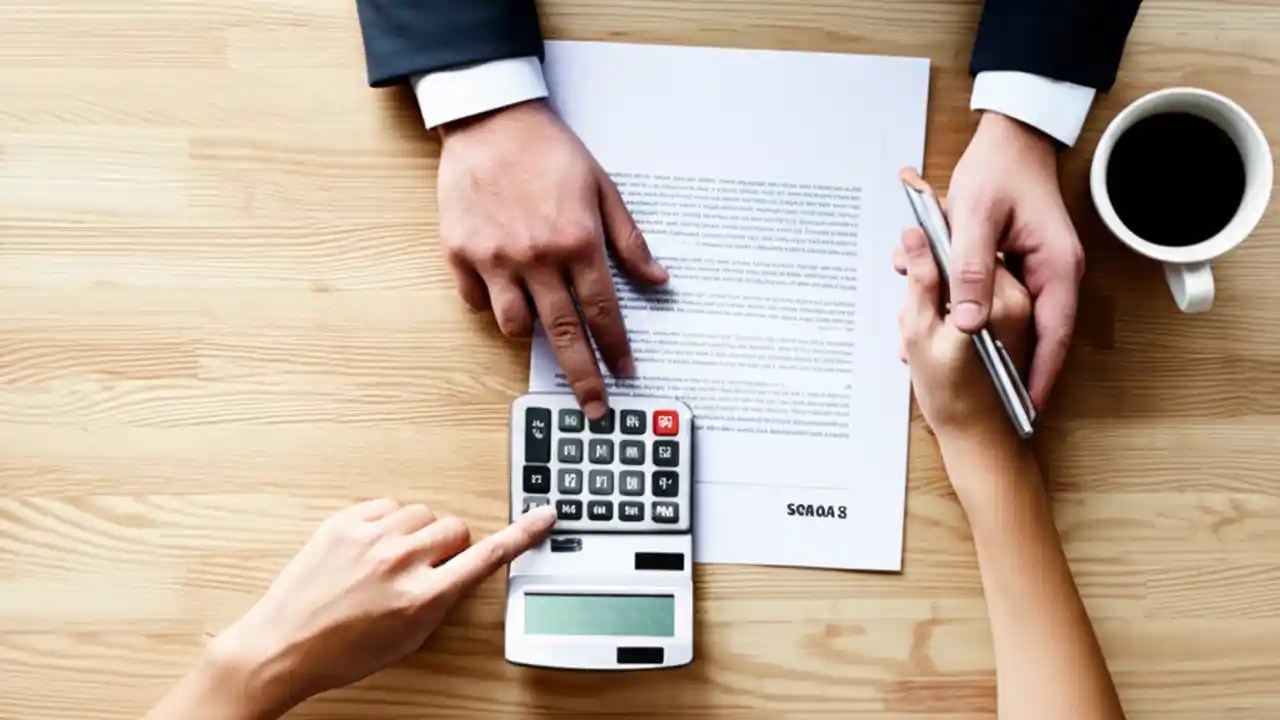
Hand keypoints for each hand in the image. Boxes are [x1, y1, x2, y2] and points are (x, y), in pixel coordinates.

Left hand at [201, 501, 556, 716]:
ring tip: (394, 558)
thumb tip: (459, 570)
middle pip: (455, 528)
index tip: (542, 517)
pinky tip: (373, 547)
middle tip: (429, 565)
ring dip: (418, 532)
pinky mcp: (345, 522)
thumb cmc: (341, 652)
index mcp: (422, 597)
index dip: (521, 535)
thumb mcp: (409, 638)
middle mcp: (400, 562)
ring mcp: (370, 537)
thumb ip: (442, 599)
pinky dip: (388, 523)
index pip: (486, 556)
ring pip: (423, 512)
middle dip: (449, 545)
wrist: (283, 645)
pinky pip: (388, 506)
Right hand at [438, 100, 668, 419]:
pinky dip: (488, 301)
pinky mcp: (460, 253)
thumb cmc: (550, 153)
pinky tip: (499, 286)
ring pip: (514, 326)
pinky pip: (475, 300)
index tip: (626, 373)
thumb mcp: (602, 189)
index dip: (616, 348)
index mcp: (577, 241)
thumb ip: (629, 241)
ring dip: (529, 333)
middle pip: (564, 334)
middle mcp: (537, 257)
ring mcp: (494, 258)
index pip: (602, 311)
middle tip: (595, 409)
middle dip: (583, 378)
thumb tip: (658, 280)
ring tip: (539, 325)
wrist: (490, 120)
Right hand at [896, 227, 1031, 440]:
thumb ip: (921, 279)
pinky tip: (936, 332)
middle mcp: (1019, 300)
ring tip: (919, 324)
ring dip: (942, 294)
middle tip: (907, 299)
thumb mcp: (920, 331)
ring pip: (972, 281)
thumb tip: (914, 235)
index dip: (927, 248)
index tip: (902, 258)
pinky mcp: (1016, 324)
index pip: (961, 246)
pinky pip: (981, 300)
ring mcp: (1021, 312)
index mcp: (1001, 297)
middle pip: (968, 262)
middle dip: (934, 274)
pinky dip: (956, 309)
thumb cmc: (948, 394)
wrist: (980, 438)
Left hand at [944, 111, 1084, 407]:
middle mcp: (1053, 274)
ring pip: (1007, 316)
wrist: (1007, 136)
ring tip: (949, 361)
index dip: (1039, 376)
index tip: (1026, 409)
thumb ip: (971, 270)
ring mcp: (1037, 270)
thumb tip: (968, 324)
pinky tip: (938, 314)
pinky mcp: (1017, 264)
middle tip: (985, 396)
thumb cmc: (997, 170)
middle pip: (1032, 334)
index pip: (1053, 337)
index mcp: (1057, 268)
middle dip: (1004, 361)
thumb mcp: (976, 219)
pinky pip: (994, 296)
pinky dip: (967, 305)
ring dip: (978, 332)